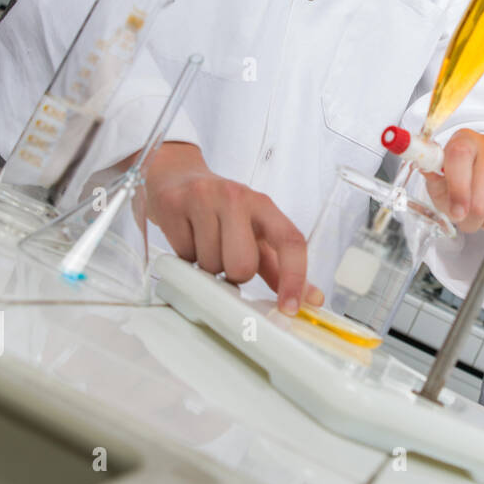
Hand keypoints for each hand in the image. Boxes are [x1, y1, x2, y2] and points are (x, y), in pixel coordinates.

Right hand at [142, 142, 323, 314]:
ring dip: (208, 266)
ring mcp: (204, 198)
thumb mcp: (255, 232)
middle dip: (234, 274)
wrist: (176, 176)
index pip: (290, 241)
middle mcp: (237, 197)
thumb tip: (310, 298)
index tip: (289, 307)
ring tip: (204, 243)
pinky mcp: (173, 204)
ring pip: (211, 265)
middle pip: (243, 265)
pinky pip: (183, 255)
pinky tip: (188, 237)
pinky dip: (186, 255)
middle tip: (227, 258)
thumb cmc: (221, 210)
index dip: (294, 277)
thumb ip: (280, 266)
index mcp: (264, 205)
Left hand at [421, 129, 483, 232]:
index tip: (456, 212)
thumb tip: (427, 168)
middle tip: (463, 220)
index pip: (460, 157)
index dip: (457, 189)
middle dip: (470, 217)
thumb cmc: (460, 175)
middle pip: (482, 193)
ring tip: (478, 217)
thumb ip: (432, 175)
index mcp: (465, 139)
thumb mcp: (439, 177)